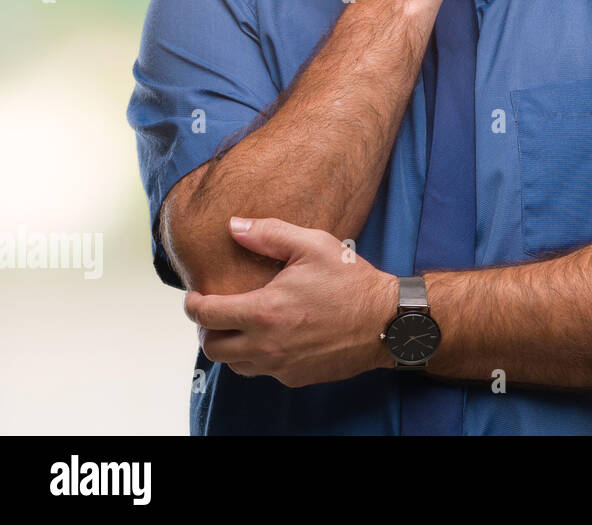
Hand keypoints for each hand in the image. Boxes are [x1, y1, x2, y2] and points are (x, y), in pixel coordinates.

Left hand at [184, 217, 398, 387]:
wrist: (387, 322)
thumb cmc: (352, 282)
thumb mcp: (313, 245)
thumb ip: (269, 234)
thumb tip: (234, 226)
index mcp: (264, 310)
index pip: (206, 314)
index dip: (193, 304)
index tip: (195, 296)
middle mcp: (266, 344)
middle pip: (212, 347)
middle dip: (208, 329)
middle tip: (218, 312)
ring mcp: (280, 366)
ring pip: (234, 364)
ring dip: (230, 346)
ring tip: (242, 326)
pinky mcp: (295, 377)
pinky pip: (262, 372)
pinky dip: (257, 357)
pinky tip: (272, 338)